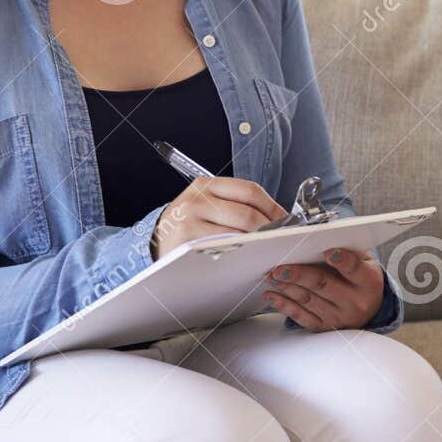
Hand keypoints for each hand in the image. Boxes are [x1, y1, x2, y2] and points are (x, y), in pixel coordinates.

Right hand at [150, 176, 286, 259]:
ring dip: (259, 241)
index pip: (249, 190)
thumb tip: (275, 215)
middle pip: (247, 212)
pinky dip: (241, 252)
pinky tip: (247, 257)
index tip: (286, 219)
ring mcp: (190, 219)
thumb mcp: (206, 205)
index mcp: (207, 185)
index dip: (273, 206)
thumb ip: (234, 204)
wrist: (154, 242)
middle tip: (281, 238)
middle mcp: (197, 198)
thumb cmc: (189, 225)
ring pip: (238, 231)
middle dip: (270, 227)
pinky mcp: (187, 239)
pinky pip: (224, 246)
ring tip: (268, 247)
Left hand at [262, 247, 385, 331]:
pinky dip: (284, 305)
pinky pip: (301, 317)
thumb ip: (348, 251)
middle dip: (299, 275)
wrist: (371, 309)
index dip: (342, 260)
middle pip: (324, 285)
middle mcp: (355, 302)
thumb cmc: (362, 279)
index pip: (354, 269)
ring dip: (286, 287)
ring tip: (272, 276)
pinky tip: (272, 296)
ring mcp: (339, 317)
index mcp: (368, 282)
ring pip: (308, 300)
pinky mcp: (324, 327)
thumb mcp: (365, 262)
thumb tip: (320, 238)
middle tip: (280, 268)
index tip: (328, 251)